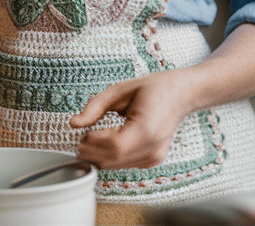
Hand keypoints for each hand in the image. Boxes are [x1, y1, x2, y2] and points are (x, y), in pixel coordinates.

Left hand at [70, 69, 194, 169]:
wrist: (181, 94)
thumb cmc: (153, 89)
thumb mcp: (119, 91)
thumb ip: (94, 108)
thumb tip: (74, 123)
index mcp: (148, 130)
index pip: (114, 146)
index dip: (93, 142)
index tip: (82, 132)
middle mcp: (153, 148)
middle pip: (113, 159)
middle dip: (91, 152)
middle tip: (80, 139)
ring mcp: (155, 157)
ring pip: (117, 165)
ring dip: (98, 156)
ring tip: (90, 139)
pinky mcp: (153, 159)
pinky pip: (124, 163)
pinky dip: (110, 156)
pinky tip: (105, 143)